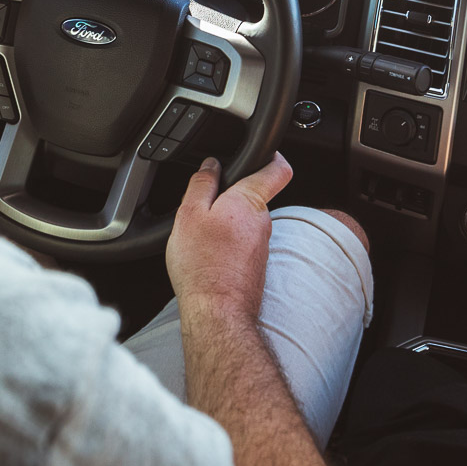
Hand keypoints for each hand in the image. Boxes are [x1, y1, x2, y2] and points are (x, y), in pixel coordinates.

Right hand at [166, 153, 291, 323]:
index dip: (272, 155)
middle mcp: (263, 222)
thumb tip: (211, 164)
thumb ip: (202, 184)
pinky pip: (242, 245)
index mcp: (250, 201)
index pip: (277, 168)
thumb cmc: (203, 265)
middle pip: (253, 196)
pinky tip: (207, 256)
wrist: (217, 313)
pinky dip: (226, 246)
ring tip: (200, 238)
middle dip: (230, 197)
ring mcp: (262, 246)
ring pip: (245, 223)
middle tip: (203, 206)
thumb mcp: (189, 215)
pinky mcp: (256, 266)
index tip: (261, 152)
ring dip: (226, 224)